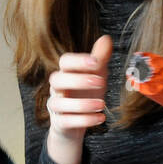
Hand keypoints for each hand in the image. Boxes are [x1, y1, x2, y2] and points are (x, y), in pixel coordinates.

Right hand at [45, 35, 111, 163]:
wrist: (74, 125)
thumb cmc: (84, 95)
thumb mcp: (95, 76)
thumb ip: (100, 58)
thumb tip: (106, 38)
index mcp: (66, 73)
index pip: (64, 61)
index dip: (78, 61)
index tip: (95, 62)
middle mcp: (57, 88)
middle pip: (57, 79)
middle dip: (78, 80)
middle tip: (101, 82)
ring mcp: (56, 106)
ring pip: (59, 103)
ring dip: (81, 104)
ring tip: (102, 104)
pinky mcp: (60, 123)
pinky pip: (66, 121)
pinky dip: (84, 120)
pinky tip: (100, 118)